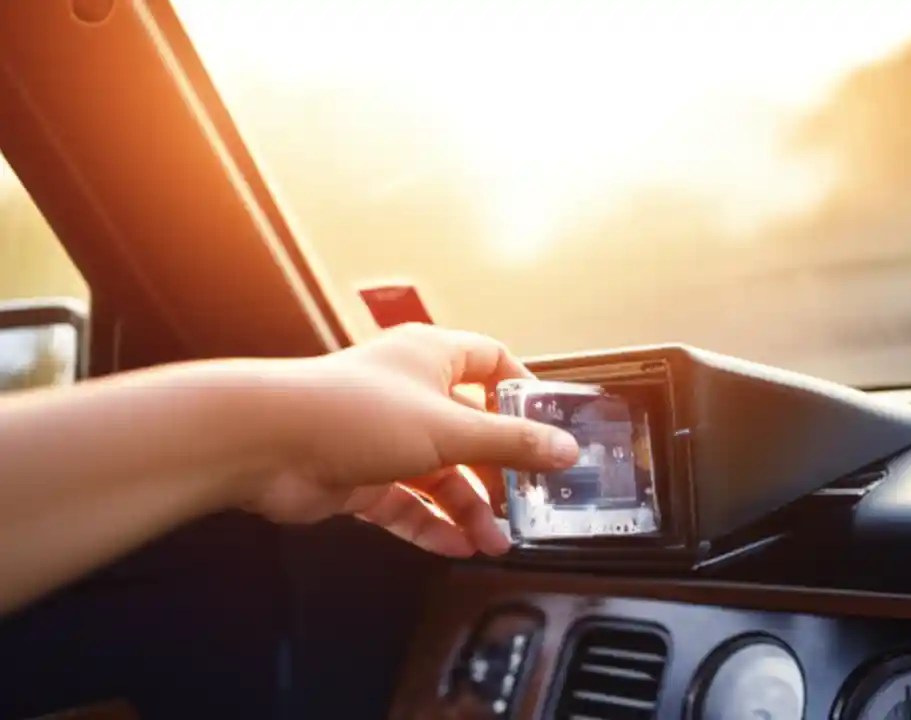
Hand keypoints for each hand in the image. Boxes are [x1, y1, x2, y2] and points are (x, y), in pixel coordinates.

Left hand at [239, 323, 577, 556]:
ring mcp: (383, 437)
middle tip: (528, 501)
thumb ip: (512, 445)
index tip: (550, 428)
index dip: (522, 393)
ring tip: (494, 541)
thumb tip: (565, 450)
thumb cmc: (348, 411)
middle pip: (470, 431)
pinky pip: (407, 504)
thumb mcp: (449, 429)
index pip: (491, 362)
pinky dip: (432, 526)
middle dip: (499, 471)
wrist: (263, 443)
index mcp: (431, 358)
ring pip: (439, 475)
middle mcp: (409, 393)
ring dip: (468, 509)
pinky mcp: (359, 477)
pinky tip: (456, 547)